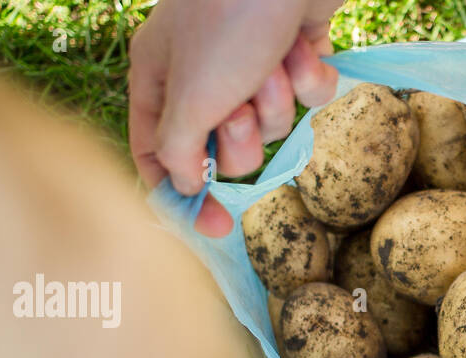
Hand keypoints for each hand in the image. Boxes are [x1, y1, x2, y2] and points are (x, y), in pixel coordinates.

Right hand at [129, 0, 342, 236]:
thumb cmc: (228, 22)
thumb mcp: (192, 99)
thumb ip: (182, 151)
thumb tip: (186, 187)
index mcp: (158, 77)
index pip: (156, 153)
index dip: (184, 194)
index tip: (214, 227)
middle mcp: (201, 71)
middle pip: (225, 149)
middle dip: (244, 136)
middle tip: (241, 106)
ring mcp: (249, 61)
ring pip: (271, 123)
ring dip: (278, 100)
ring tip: (272, 63)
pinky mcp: (294, 51)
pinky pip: (307, 94)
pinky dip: (309, 76)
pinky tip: (302, 48)